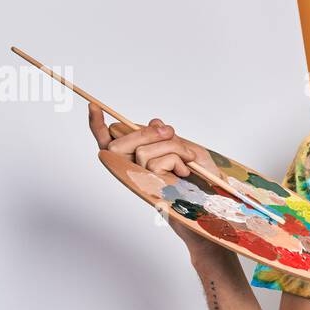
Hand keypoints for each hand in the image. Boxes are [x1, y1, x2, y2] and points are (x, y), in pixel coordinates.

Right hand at [87, 104, 223, 254]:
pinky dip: (177, 160)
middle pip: (119, 143)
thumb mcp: (184, 149)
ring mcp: (140, 182)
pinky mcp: (150, 190)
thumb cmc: (201, 178)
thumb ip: (165, 137)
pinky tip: (185, 171)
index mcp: (137, 159)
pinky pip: (156, 163)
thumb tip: (154, 121)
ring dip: (173, 147)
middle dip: (147, 132)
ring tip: (188, 158)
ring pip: (143, 152)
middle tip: (171, 133)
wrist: (215, 204)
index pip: (110, 142)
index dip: (97, 125)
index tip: (94, 105)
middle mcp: (133, 172)